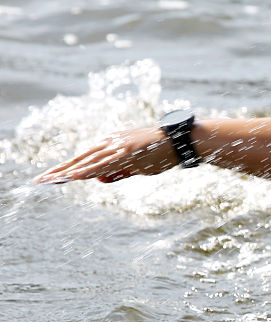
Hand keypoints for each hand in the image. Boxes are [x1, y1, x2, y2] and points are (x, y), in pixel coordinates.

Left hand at [33, 127, 178, 183]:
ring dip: (66, 172)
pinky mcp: (125, 153)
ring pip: (86, 162)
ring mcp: (117, 147)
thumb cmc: (161, 153)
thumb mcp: (136, 166)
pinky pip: (102, 164)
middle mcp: (110, 143)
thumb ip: (118, 172)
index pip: (83, 158)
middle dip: (59, 170)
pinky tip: (73, 176)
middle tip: (39, 180)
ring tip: (49, 180)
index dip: (66, 168)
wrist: (180, 141)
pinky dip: (86, 170)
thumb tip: (100, 180)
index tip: (50, 177)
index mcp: (111, 144)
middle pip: (79, 159)